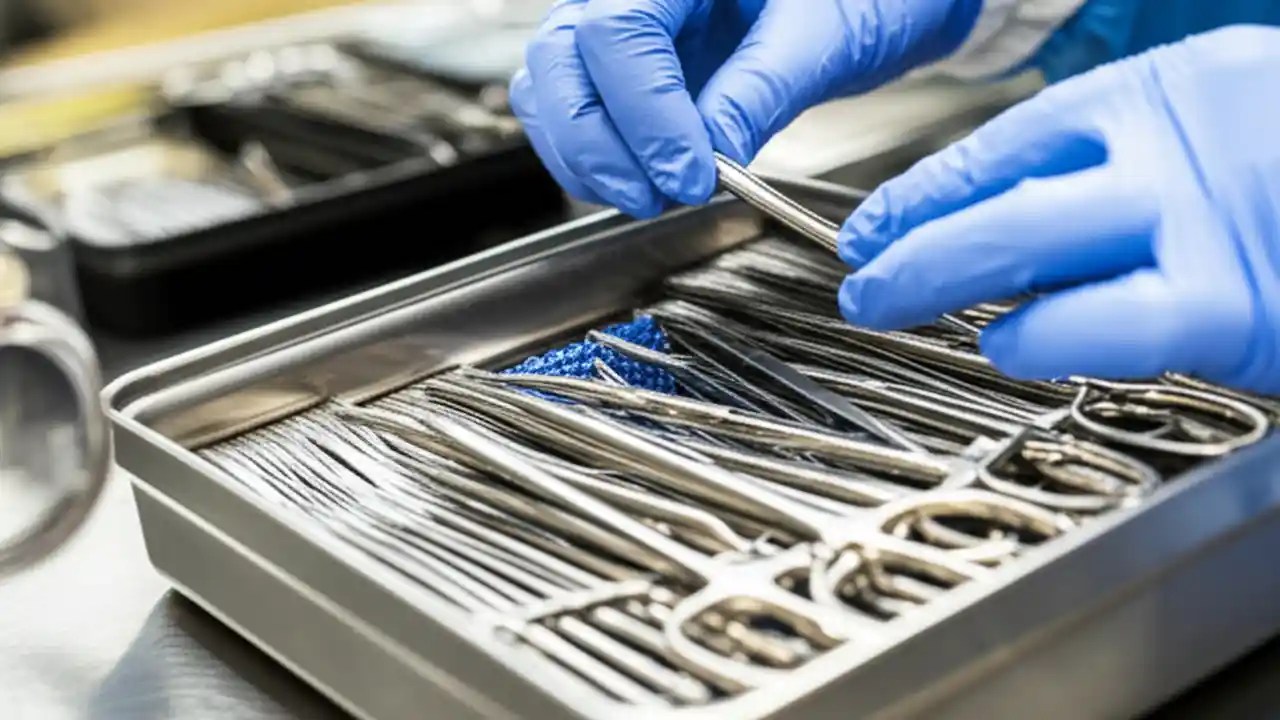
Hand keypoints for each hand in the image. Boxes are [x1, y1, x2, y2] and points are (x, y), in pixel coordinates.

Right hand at [510, 0, 980, 217]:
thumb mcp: (827, 35)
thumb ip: (759, 91)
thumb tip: (708, 152)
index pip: (617, 31)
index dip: (644, 113)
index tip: (689, 174)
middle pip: (560, 58)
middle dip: (597, 141)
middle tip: (657, 196)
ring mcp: (624, 22)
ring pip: (550, 85)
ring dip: (585, 153)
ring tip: (649, 195)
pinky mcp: (630, 67)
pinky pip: (573, 105)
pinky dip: (591, 151)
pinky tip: (638, 180)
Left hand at [837, 26, 1279, 393]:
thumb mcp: (1226, 131)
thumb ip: (1135, 166)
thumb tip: (1014, 224)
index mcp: (1174, 90)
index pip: (1013, 138)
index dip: (929, 186)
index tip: (872, 222)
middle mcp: (1181, 145)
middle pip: (1006, 190)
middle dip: (913, 238)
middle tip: (858, 276)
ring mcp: (1207, 221)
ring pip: (1033, 244)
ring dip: (942, 277)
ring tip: (882, 304)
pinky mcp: (1241, 306)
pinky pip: (1111, 323)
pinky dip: (1044, 334)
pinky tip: (1002, 343)